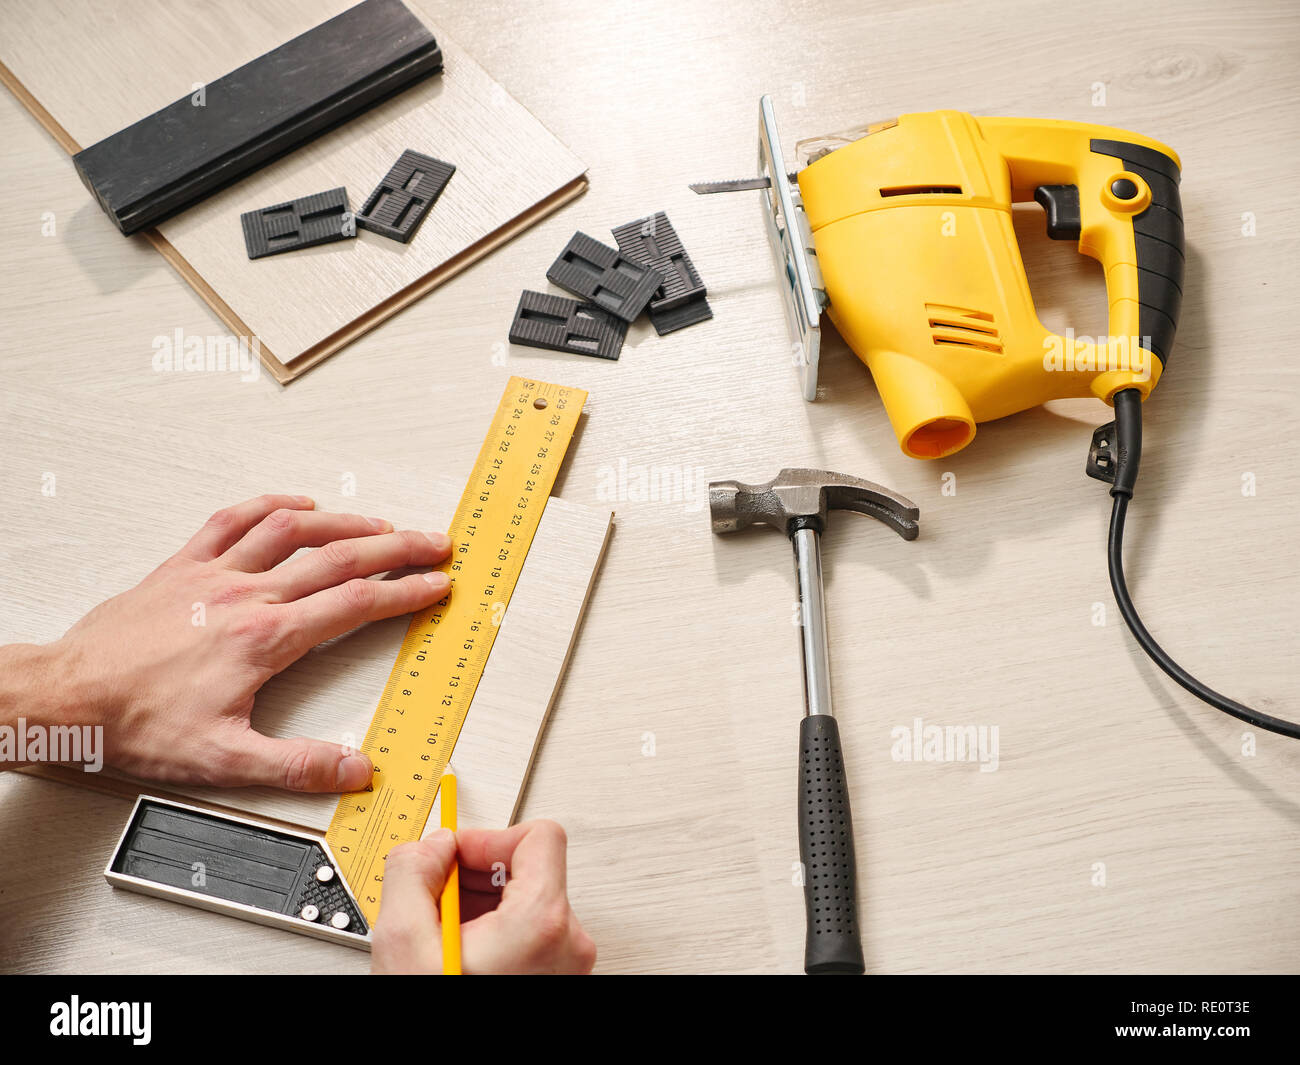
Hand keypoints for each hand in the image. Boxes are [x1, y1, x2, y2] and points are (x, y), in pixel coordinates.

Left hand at [40, 493, 451, 790]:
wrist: (68, 697)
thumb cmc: (136, 723)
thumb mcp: (225, 761)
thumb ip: (298, 765)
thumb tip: (354, 770)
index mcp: (265, 638)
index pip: (354, 605)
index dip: (405, 593)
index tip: (436, 585)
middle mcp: (245, 596)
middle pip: (338, 558)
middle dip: (396, 548)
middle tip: (433, 543)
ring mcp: (214, 574)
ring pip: (293, 530)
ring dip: (345, 522)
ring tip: (380, 524)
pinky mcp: (182, 567)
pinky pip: (233, 520)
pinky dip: (271, 505)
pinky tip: (296, 504)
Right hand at [372, 820, 595, 973]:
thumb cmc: (439, 1029)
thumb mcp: (403, 943)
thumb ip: (411, 874)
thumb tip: (427, 847)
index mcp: (542, 922)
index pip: (539, 835)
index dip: (488, 838)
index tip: (452, 855)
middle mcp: (568, 942)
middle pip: (530, 868)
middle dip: (476, 875)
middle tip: (435, 898)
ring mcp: (566, 965)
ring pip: (526, 901)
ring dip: (480, 907)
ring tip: (443, 938)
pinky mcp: (556, 980)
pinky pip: (528, 934)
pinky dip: (493, 934)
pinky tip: (459, 957)